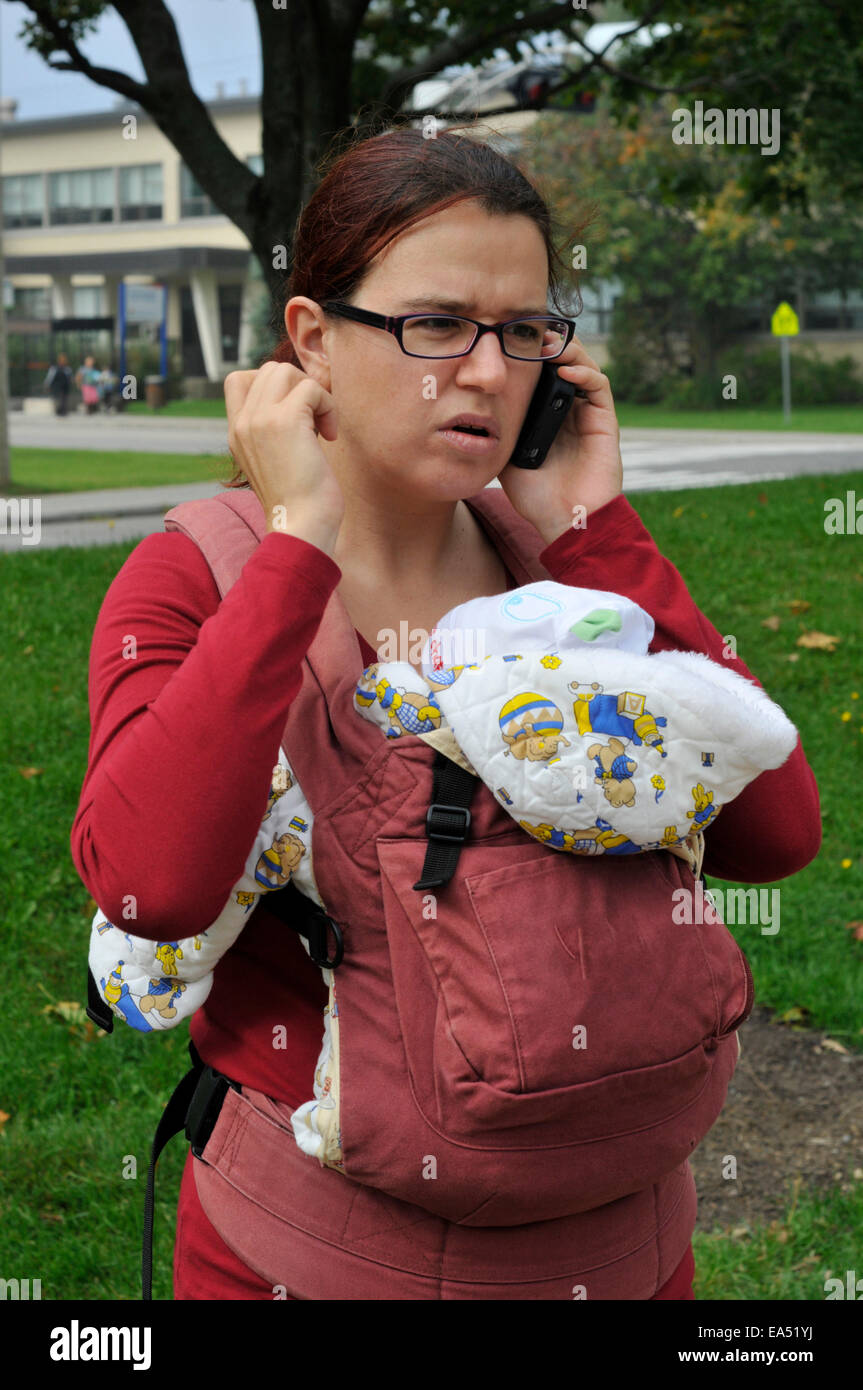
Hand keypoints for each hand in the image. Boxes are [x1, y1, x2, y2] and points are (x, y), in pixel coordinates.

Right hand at [224, 361, 344, 555]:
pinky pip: (311, 387)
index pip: (239, 380)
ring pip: (286, 370)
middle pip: (269, 370)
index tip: (295, 414)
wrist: (301, 526)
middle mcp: (242, 422)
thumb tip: (303, 401)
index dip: (272, 385)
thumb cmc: (299, 502)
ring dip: (313, 394)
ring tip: (321, 428)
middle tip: (314, 424)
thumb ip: (274, 431)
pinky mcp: (285, 420)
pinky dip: (328, 406)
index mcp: (236, 432)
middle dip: (299, 389)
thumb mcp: (275, 461)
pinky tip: (330, 437)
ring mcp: (260, 419)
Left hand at [496, 332, 622, 545]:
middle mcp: (570, 409)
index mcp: (547, 415)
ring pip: (584, 366)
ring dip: (567, 350)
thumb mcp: (505, 457)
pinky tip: (564, 370)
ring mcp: (589, 414)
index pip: (543, 372)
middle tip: (529, 333)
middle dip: (549, 343)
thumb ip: (498, 431)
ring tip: (546, 344)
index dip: (532, 353)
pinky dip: (584, 372)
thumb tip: (470, 410)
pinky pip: (600, 386)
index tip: (511, 339)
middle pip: (565, 361)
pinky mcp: (605, 422)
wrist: (565, 522)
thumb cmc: (537, 497)